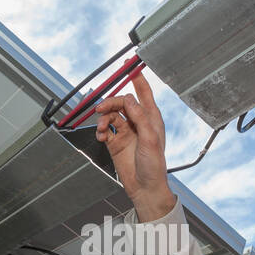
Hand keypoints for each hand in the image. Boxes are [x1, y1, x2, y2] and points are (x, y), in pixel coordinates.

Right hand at [93, 70, 175, 219]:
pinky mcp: (115, 142)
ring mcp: (126, 132)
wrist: (144, 188)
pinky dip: (100, 130)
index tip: (128, 66)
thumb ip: (140, 117)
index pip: (144, 93)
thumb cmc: (154, 166)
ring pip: (111, 114)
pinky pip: (104, 129)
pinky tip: (101, 136)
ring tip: (101, 128)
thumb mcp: (150, 139)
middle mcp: (138, 122)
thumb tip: (130, 99)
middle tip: (101, 109)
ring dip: (103, 118)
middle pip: (121, 102)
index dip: (137, 78)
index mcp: (151, 118)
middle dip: (110, 103)